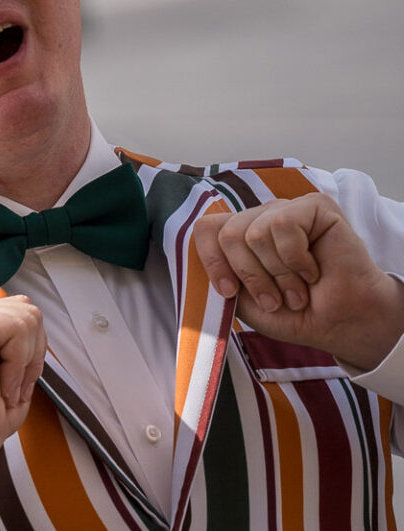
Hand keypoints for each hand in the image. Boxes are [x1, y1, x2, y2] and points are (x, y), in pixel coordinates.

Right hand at [0, 296, 45, 489]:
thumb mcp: (11, 367)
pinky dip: (17, 365)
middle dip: (32, 354)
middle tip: (8, 385)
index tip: (10, 382)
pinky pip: (16, 331)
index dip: (31, 350)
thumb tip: (36, 318)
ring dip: (23, 362)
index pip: (23, 312)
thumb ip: (20, 337)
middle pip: (30, 311)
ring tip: (1, 386)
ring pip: (27, 319)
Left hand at [192, 192, 403, 371]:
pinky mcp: (315, 206)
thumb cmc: (294, 312)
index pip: (206, 229)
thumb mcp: (243, 300)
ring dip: (278, 273)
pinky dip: (296, 258)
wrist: (340, 324)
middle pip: (228, 234)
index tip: (228, 292)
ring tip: (297, 289)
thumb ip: (218, 274)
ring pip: (255, 233)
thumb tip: (191, 257)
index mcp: (241, 235)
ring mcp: (288, 210)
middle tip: (274, 299)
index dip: (211, 261)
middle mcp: (262, 218)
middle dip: (250, 275)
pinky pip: (283, 226)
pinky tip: (313, 270)